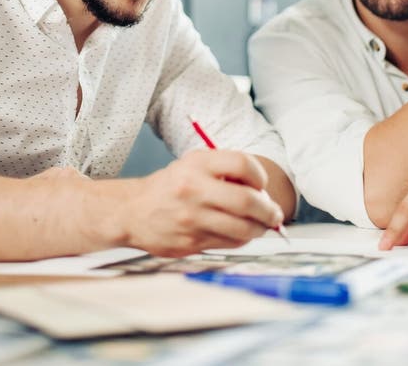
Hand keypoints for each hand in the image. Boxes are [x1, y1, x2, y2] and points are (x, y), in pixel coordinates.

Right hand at [115, 149, 284, 256]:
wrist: (133, 211)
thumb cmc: (172, 185)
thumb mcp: (194, 164)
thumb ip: (226, 171)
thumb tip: (263, 193)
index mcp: (198, 164)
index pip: (243, 164)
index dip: (260, 177)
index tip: (262, 186)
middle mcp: (195, 189)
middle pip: (247, 201)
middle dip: (268, 211)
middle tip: (274, 214)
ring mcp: (192, 218)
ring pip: (242, 228)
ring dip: (259, 229)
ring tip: (261, 225)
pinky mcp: (191, 242)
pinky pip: (229, 243)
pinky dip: (242, 239)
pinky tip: (240, 233)